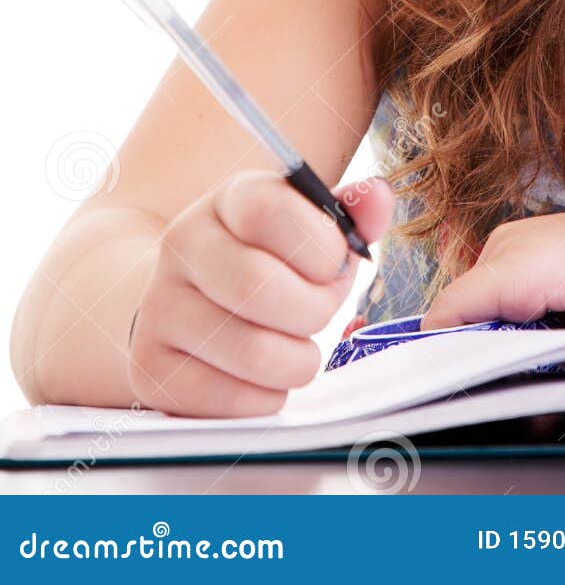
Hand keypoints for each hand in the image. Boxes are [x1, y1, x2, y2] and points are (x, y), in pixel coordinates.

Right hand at [128, 170, 393, 417]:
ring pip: (252, 352)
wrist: (190, 295)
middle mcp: (182, 246)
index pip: (270, 209)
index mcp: (228, 200)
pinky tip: (263, 374)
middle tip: (319, 309)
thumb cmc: (269, 259)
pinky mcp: (150, 368)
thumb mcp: (307, 224)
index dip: (320, 245)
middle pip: (260, 286)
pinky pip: (230, 400)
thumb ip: (351, 213)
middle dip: (315, 308)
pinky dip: (266, 396)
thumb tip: (379, 198)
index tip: (332, 261)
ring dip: (297, 359)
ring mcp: (158, 307)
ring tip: (294, 343)